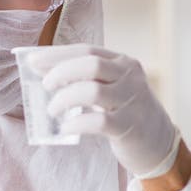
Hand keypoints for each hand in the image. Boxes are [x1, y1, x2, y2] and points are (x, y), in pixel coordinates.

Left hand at [29, 44, 176, 177]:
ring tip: (52, 110)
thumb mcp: (110, 86)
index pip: (87, 50)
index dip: (57, 54)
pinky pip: (97, 122)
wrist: (156, 140)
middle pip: (91, 65)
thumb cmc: (123, 110)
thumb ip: (83, 76)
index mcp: (123, 62)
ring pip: (92, 92)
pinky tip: (65, 127)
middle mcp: (130, 77)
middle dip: (61, 73)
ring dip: (64, 99)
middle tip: (45, 86)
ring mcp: (131, 101)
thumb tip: (40, 67)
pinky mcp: (129, 126)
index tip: (33, 61)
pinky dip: (75, 123)